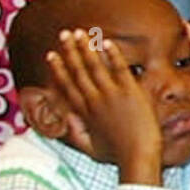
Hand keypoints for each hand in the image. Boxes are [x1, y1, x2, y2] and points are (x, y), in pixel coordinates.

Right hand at [45, 28, 162, 184]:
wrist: (138, 157)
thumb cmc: (118, 156)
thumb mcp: (90, 149)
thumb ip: (76, 133)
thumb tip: (65, 120)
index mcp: (85, 113)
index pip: (67, 86)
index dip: (58, 69)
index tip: (51, 56)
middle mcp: (94, 101)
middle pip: (78, 72)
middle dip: (70, 51)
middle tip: (63, 34)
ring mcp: (111, 95)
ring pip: (95, 67)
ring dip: (86, 48)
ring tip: (79, 32)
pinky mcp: (130, 92)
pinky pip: (120, 69)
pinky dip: (113, 55)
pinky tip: (106, 42)